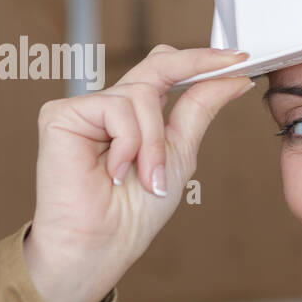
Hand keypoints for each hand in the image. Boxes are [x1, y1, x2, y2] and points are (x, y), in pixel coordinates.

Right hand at [22, 46, 255, 301]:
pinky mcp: (61, 114)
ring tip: (146, 177)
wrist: (104, 243)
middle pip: (156, 65)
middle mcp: (111, 106)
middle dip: (196, 66)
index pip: (167, 70)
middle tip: (232, 63)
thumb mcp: (180, 153)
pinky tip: (115, 172)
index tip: (239, 58)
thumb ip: (198, 110)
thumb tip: (233, 78)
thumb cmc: (135, 211)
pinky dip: (129, 144)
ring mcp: (85, 108)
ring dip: (154, 143)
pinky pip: (116, 108)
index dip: (201, 60)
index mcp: (137, 116)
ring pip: (142, 95)